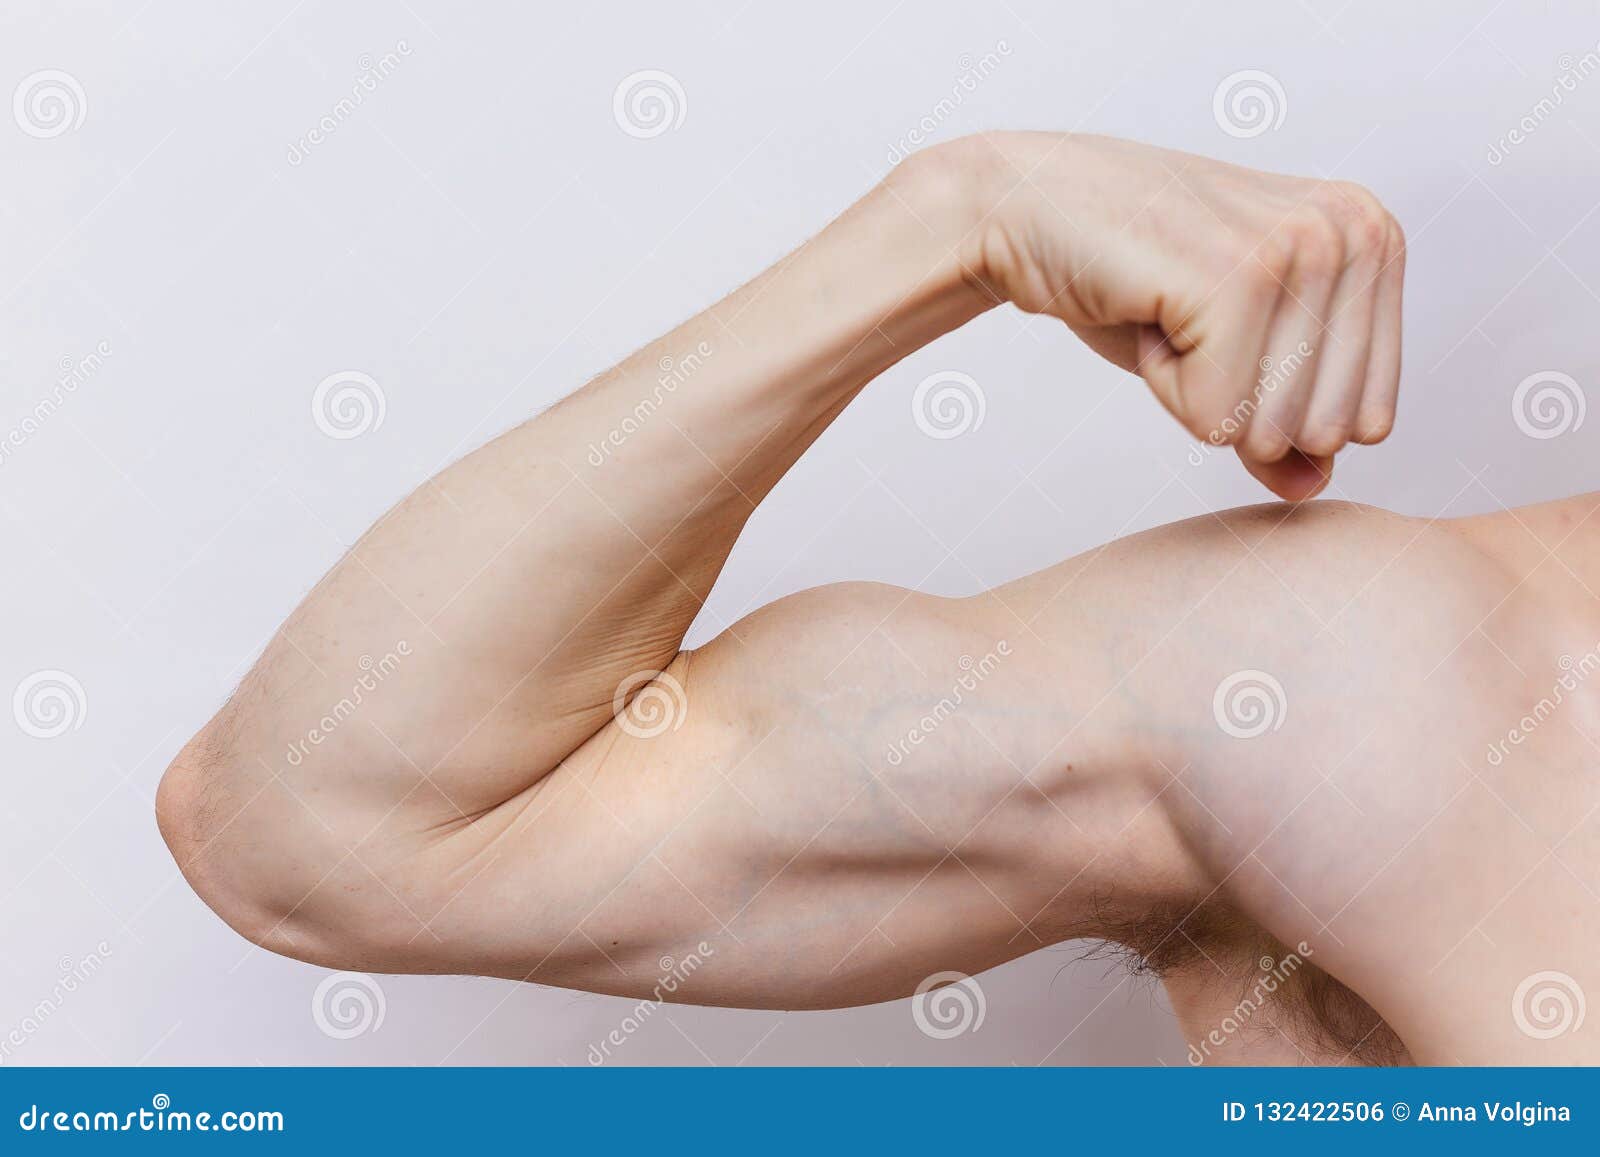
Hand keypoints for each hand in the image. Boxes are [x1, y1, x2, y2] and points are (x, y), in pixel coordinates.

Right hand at [943, 132, 1405, 499]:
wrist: (1029, 208)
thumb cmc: (1129, 272)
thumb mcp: (1226, 352)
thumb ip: (1282, 420)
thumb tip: (1315, 488)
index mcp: (1376, 241)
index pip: (1367, 416)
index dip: (1272, 406)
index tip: (1221, 332)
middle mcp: (1356, 233)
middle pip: (1324, 431)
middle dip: (1237, 405)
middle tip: (1190, 323)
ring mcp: (1302, 248)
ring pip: (1271, 429)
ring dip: (1197, 394)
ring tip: (1168, 314)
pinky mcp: (1240, 278)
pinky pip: (1218, 417)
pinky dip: (1164, 386)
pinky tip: (1146, 313)